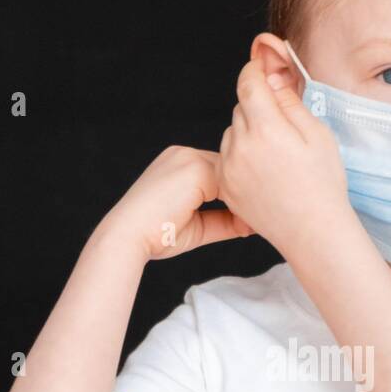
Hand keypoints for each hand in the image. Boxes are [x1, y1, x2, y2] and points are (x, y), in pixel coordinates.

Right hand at [97, 145, 253, 261]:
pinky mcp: (195, 168)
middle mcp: (183, 155)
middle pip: (229, 170)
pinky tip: (248, 220)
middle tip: (262, 218)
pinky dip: (239, 201)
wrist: (128, 236)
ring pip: (231, 174)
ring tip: (258, 219)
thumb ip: (224, 221)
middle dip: (244, 192)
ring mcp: (189, 158)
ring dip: (243, 195)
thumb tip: (251, 224)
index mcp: (180, 164)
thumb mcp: (197, 226)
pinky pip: (229, 183)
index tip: (254, 214)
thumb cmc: (156, 235)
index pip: (219, 174)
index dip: (236, 194)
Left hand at [218, 59, 348, 256]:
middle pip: (241, 107)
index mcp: (265, 128)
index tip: (262, 69)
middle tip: (283, 127)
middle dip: (258, 108)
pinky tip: (264, 171)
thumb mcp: (317, 134)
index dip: (255, 71)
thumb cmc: (322, 184)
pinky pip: (227, 157)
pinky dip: (240, 156)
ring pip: (232, 132)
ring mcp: (229, 168)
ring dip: (248, 133)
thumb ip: (290, 101)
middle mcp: (240, 146)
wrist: (313, 231)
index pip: (248, 82)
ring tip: (275, 156)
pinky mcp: (225, 186)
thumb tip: (272, 77)